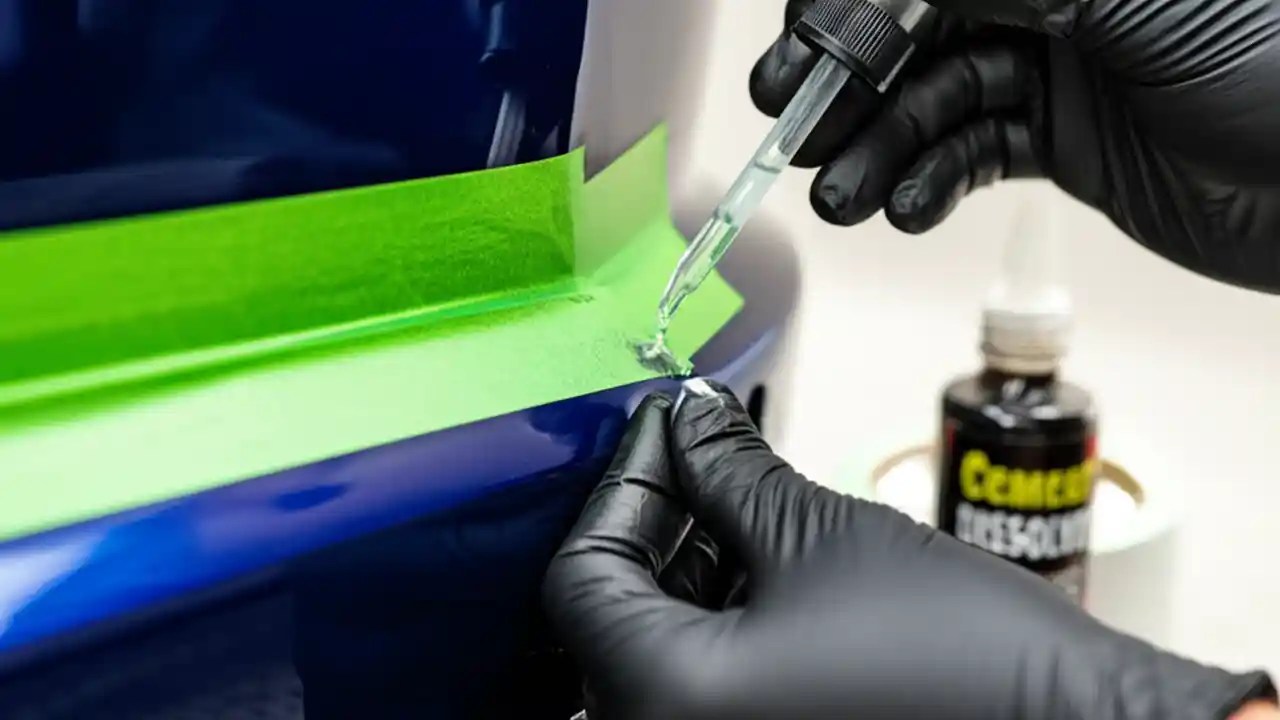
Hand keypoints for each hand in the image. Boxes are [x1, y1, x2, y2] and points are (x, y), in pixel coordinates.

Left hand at [544, 380, 1274, 718]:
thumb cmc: (964, 662)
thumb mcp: (821, 535)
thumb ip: (727, 471)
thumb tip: (689, 423)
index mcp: (661, 701)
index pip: (584, 576)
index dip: (624, 483)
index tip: (665, 426)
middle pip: (616, 615)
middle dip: (663, 521)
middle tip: (706, 453)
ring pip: (661, 650)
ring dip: (694, 567)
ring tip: (749, 500)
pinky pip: (708, 684)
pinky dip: (724, 620)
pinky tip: (770, 564)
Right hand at [751, 0, 1279, 291]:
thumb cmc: (1271, 68)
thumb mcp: (1126, 1)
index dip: (855, 8)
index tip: (802, 51)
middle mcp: (1055, 1)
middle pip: (917, 28)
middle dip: (853, 83)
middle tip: (795, 131)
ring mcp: (1055, 67)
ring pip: (935, 100)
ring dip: (879, 150)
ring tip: (844, 197)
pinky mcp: (1062, 141)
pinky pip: (972, 154)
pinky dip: (931, 182)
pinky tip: (909, 208)